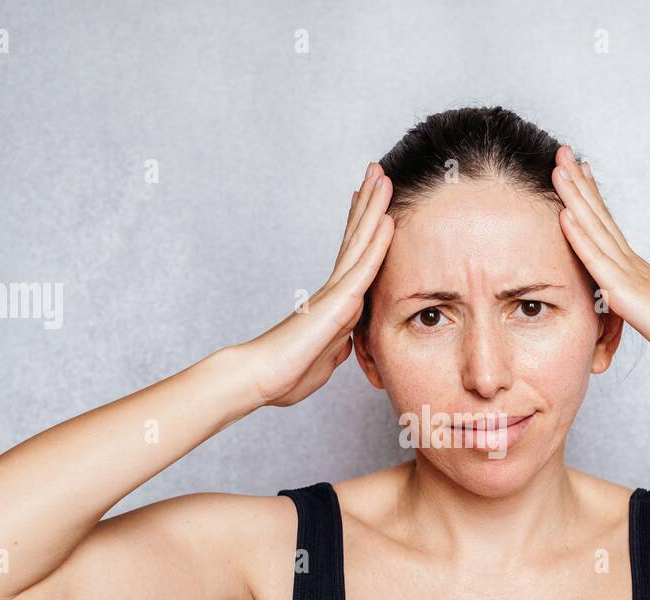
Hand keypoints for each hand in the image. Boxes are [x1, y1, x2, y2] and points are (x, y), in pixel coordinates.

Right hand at [242, 162, 394, 406]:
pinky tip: (386, 219)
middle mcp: (334, 289)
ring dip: (373, 208)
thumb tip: (346, 340)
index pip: (353, 256)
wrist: (262, 378)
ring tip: (382, 176)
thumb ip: (338, 344)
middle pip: (356, 237)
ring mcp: (335, 293)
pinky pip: (362, 269)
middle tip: (376, 171)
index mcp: (334, 301)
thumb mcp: (326, 358)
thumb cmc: (288, 373)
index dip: (362, 227)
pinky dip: (376, 243)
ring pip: (360, 243)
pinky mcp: (337, 304)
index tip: (371, 202)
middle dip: (368, 203)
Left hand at [551, 144, 649, 376]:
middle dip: (579, 183)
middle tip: (563, 151)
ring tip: (560, 168)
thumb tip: (623, 299)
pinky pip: (598, 261)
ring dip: (575, 197)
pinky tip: (565, 214)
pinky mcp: (627, 292)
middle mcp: (632, 263)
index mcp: (636, 268)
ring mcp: (629, 274)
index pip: (607, 225)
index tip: (577, 169)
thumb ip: (636, 302)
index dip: (591, 196)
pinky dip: (580, 235)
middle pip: (600, 216)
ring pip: (595, 228)